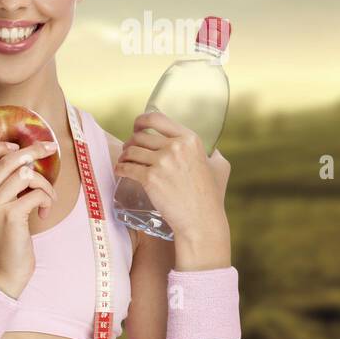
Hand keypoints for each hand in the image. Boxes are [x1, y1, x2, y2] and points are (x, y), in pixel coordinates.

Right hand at [0, 139, 58, 297]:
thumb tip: (21, 154)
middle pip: (7, 161)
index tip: (17, 145)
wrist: (5, 267)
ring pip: (25, 175)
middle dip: (33, 151)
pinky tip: (44, 213)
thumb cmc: (4, 235)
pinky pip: (36, 193)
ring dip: (44, 184)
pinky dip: (47, 200)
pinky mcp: (10, 216)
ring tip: (47, 197)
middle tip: (50, 148)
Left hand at [113, 110, 231, 244]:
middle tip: (130, 150)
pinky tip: (120, 171)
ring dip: (124, 155)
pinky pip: (126, 167)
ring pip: (130, 151)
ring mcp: (162, 163)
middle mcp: (175, 147)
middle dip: (131, 142)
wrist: (201, 220)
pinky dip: (119, 168)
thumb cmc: (211, 196)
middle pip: (140, 136)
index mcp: (190, 139)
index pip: (157, 118)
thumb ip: (214, 155)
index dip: (141, 120)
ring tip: (124, 161)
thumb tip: (213, 150)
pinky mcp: (150, 178)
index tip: (137, 126)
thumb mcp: (220, 168)